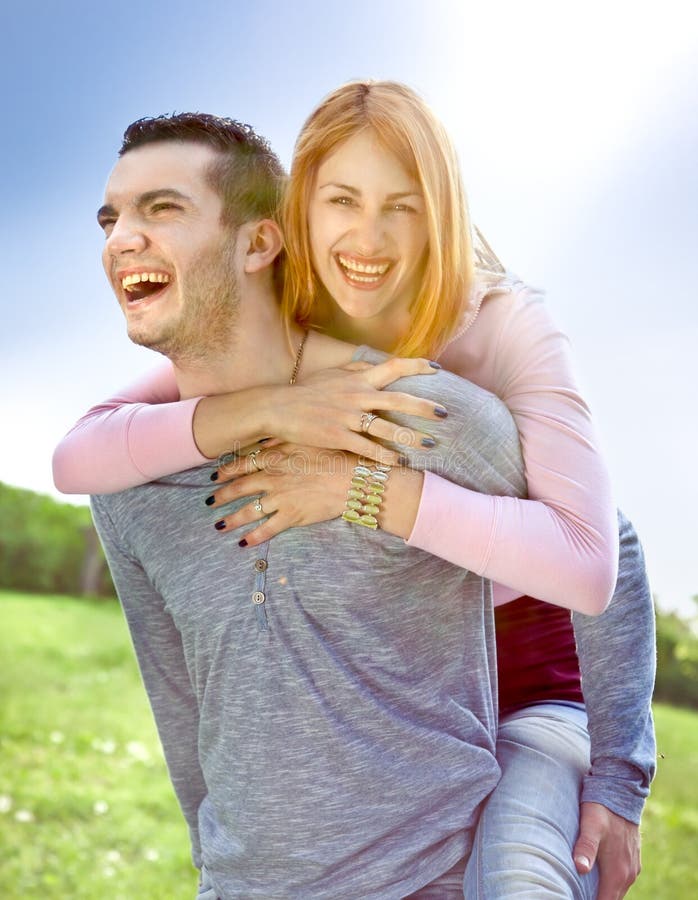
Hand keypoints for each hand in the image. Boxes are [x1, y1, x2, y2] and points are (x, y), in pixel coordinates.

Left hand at [206, 444, 423, 545]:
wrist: (353, 478)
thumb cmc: (335, 455)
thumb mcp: (307, 438)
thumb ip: (284, 439)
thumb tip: (265, 438)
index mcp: (276, 457)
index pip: (243, 464)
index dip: (227, 471)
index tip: (214, 476)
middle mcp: (273, 478)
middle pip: (240, 488)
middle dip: (222, 496)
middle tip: (209, 501)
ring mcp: (281, 498)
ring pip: (248, 511)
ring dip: (231, 519)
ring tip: (218, 526)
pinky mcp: (292, 516)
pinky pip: (268, 529)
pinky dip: (254, 537)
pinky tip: (243, 543)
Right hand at [267, 356, 446, 465]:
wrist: (278, 407)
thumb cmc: (307, 392)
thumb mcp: (332, 375)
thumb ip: (356, 371)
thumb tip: (376, 364)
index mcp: (358, 380)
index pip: (393, 367)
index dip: (416, 366)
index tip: (437, 368)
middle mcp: (357, 396)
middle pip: (399, 400)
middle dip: (424, 408)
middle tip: (444, 414)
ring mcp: (348, 417)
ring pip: (387, 428)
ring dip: (411, 438)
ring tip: (430, 445)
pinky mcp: (338, 437)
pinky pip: (367, 448)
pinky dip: (384, 457)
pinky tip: (398, 463)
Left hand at [573, 802, 640, 899]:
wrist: (621, 791)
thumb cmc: (602, 808)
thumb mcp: (590, 825)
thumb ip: (586, 847)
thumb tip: (581, 869)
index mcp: (617, 873)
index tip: (572, 897)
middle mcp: (628, 875)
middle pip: (610, 899)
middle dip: (593, 898)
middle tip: (573, 893)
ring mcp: (632, 867)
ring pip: (616, 891)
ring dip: (602, 893)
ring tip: (582, 890)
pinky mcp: (632, 859)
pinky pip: (621, 880)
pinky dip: (610, 883)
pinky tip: (596, 878)